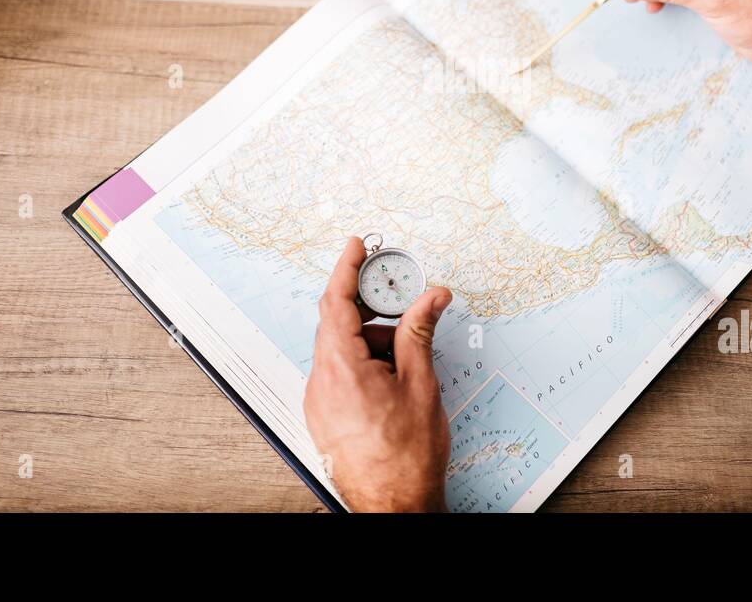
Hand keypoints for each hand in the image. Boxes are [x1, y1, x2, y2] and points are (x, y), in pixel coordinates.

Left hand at [303, 236, 452, 511]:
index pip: (336, 302)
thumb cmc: (407, 456)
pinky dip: (368, 363)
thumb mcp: (420, 383)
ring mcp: (320, 400)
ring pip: (343, 349)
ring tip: (411, 361)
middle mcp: (321, 382)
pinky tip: (397, 378)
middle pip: (340, 324)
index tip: (357, 245)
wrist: (393, 506)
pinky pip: (342, 372)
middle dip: (376, 311)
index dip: (347, 268)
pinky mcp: (325, 414)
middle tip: (406, 302)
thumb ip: (420, 332)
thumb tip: (431, 296)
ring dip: (376, 342)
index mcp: (340, 368)